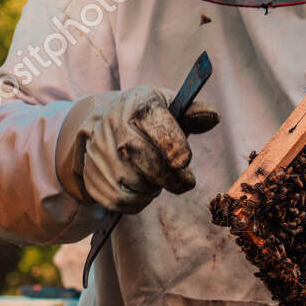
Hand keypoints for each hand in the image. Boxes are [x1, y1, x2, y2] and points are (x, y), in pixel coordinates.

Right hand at [55, 86, 220, 213]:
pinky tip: (143, 189)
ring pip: (133, 183)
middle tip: (186, 182)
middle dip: (169, 176)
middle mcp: (112, 125)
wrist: (103, 125)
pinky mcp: (92, 176)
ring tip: (157, 178)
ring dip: (154, 188)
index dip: (170, 143)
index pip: (153, 122)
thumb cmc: (148, 120)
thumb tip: (213, 117)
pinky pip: (121, 201)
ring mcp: (99, 152)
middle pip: (141, 157)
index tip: (184, 161)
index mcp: (137, 104)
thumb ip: (193, 114)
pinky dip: (139, 201)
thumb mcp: (169, 108)